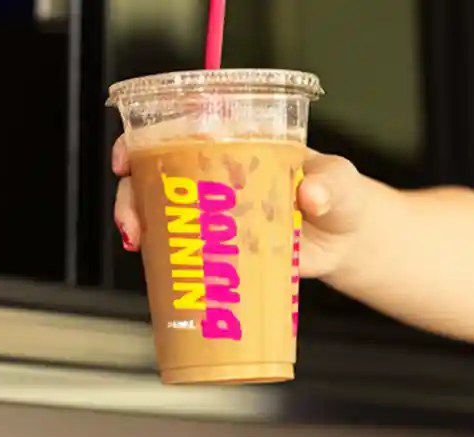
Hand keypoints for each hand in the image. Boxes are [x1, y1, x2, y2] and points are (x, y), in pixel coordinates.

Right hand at [111, 135, 372, 279]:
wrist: (347, 241)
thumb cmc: (340, 197)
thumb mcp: (339, 180)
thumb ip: (331, 182)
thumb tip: (310, 192)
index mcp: (236, 144)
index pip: (180, 130)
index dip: (143, 141)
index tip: (127, 158)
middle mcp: (215, 176)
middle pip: (155, 175)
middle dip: (131, 194)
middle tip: (133, 219)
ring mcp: (214, 214)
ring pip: (160, 213)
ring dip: (139, 225)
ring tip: (138, 244)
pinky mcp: (220, 249)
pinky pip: (183, 250)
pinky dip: (163, 259)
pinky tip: (158, 270)